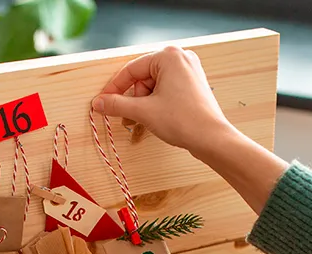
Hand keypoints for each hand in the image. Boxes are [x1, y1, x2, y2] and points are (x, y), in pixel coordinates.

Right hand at [92, 46, 233, 155]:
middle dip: (134, 99)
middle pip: (143, 77)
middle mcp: (181, 58)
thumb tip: (98, 103)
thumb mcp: (143, 111)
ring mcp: (189, 71)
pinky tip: (155, 118)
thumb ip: (117, 104)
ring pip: (154, 85)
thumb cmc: (184, 121)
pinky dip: (157, 103)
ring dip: (144, 104)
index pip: (131, 69)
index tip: (103, 102)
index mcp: (169, 56)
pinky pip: (166, 90)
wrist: (212, 139)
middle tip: (128, 118)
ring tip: (144, 122)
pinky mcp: (193, 84)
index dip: (115, 88)